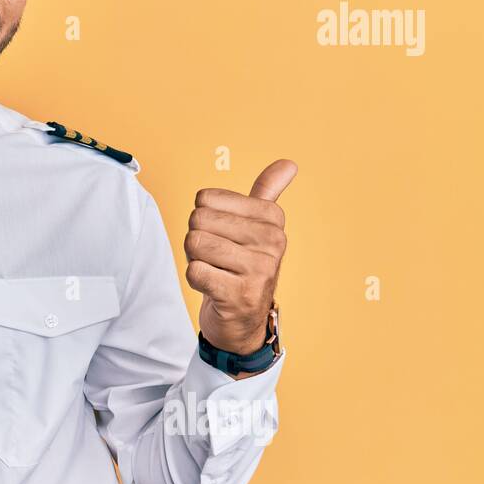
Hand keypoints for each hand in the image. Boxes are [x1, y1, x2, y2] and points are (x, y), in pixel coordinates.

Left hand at [184, 159, 295, 355]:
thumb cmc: (241, 265)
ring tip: (217, 271)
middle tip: (216, 257)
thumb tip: (289, 163)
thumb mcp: (256, 226)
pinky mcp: (240, 295)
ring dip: (196, 260)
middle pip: (198, 220)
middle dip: (197, 240)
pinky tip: (215, 287)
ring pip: (195, 244)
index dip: (204, 219)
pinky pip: (195, 272)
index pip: (205, 198)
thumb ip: (267, 192)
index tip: (224, 237)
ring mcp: (259, 269)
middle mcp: (272, 241)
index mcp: (272, 218)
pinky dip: (197, 280)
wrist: (243, 320)